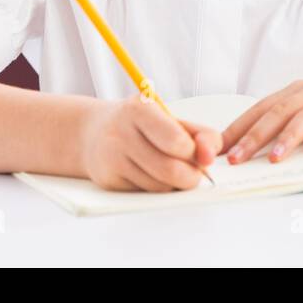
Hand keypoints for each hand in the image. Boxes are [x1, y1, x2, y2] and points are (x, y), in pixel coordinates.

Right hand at [80, 93, 222, 191]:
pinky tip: (151, 174)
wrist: (93, 132)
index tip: (200, 154)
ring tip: (170, 169)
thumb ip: (199, 134)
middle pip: (170, 170)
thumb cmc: (141, 125)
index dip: (195, 154)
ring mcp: (111, 157)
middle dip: (191, 177)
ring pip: (160, 187)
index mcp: (139, 108)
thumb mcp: (169, 119)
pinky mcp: (108, 179)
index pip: (176, 142)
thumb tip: (209, 158)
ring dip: (174, 185)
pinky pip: (146, 194)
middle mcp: (121, 132)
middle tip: (194, 172)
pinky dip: (157, 189)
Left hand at [221, 75, 302, 163]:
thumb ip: (291, 121)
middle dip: (255, 136)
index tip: (217, 148)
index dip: (238, 127)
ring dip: (290, 136)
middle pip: (279, 112)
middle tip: (236, 158)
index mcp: (299, 91)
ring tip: (275, 158)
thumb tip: (254, 145)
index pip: (261, 108)